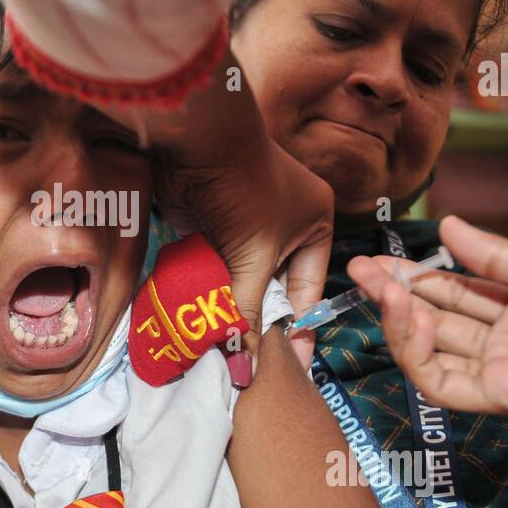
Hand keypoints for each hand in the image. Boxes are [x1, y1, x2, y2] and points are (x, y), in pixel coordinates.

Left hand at [119, 53, 333, 371]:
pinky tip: (198, 323)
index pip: (307, 289)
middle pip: (271, 288)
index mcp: (314, 225)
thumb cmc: (242, 188)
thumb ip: (247, 309)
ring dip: (228, 311)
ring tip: (222, 352)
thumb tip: (247, 362)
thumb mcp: (254, 255)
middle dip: (257, 322)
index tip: (290, 367)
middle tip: (248, 365)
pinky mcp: (210, 228)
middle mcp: (284, 226)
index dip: (296, 328)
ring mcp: (245, 227)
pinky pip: (213, 271)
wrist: (193, 139)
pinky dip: (206, 293)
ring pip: (239, 282)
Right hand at [346, 215, 507, 431]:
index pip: (461, 292)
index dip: (420, 274)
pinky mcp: (504, 397)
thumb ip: (496, 255)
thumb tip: (446, 227)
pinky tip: (408, 317)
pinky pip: (445, 383)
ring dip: (398, 319)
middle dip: (395, 292)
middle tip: (358, 269)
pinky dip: (416, 353)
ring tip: (377, 287)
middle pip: (439, 319)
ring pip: (433, 351)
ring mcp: (506, 370)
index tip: (382, 257)